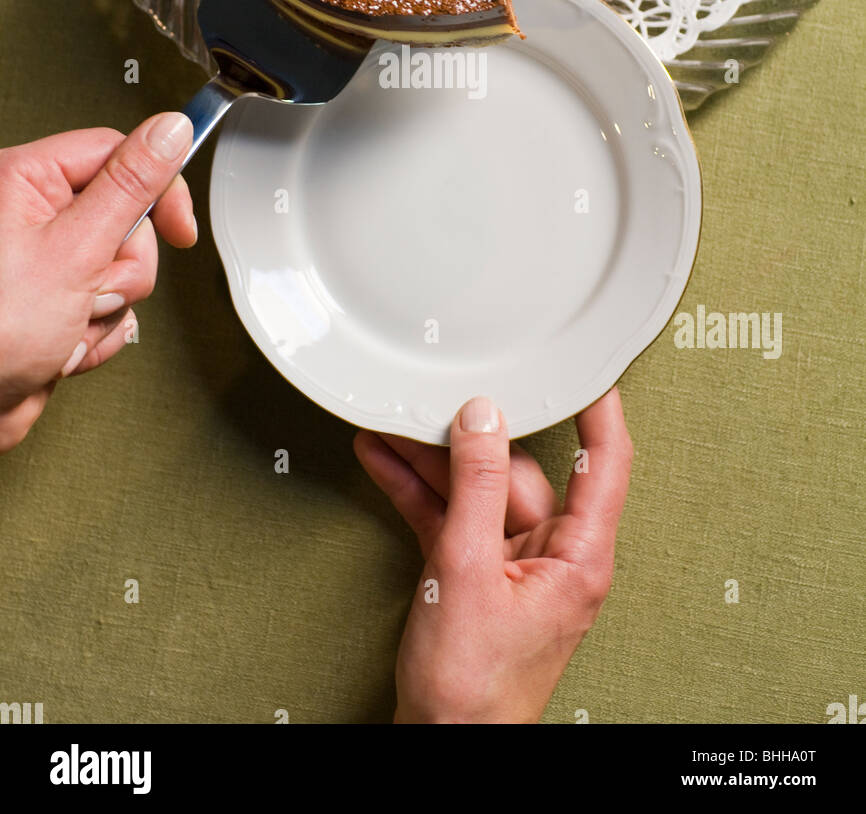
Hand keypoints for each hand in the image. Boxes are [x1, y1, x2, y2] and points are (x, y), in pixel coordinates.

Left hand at [0, 113, 195, 451]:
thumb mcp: (74, 250)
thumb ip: (130, 185)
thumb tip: (170, 130)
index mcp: (25, 181)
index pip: (117, 153)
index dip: (157, 188)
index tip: (179, 227)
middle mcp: (32, 216)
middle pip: (127, 219)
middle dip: (121, 270)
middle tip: (90, 290)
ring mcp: (43, 264)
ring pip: (120, 271)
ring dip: (105, 311)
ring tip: (63, 327)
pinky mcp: (52, 305)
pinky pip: (105, 309)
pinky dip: (92, 336)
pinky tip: (60, 350)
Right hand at [354, 387, 631, 723]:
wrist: (442, 746)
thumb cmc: (472, 687)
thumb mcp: (467, 569)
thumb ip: (475, 486)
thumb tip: (484, 417)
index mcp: (579, 555)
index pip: (604, 462)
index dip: (599, 408)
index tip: (587, 364)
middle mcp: (553, 554)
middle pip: (519, 469)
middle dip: (470, 434)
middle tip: (437, 394)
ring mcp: (512, 563)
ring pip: (477, 489)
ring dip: (431, 459)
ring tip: (392, 421)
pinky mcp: (475, 574)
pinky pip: (451, 516)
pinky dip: (418, 491)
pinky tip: (385, 460)